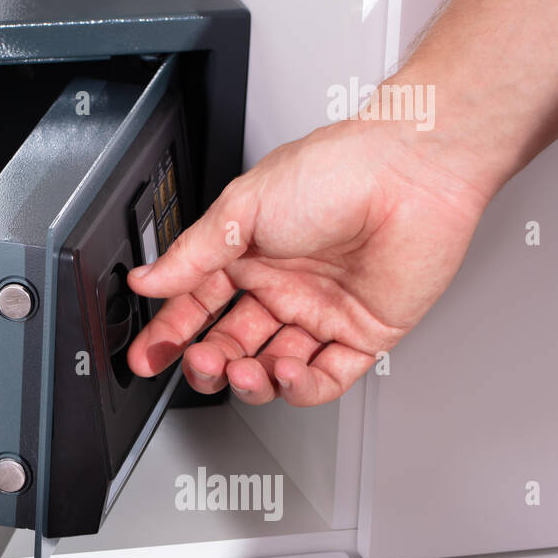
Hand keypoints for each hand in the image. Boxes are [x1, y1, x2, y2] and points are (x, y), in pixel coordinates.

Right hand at [126, 115, 490, 405]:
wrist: (410, 174)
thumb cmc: (335, 171)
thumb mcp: (241, 209)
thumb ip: (190, 254)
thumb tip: (147, 280)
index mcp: (248, 253)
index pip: (197, 305)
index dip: (170, 334)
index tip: (147, 356)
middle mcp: (282, 284)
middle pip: (231, 344)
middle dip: (209, 362)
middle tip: (200, 362)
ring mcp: (321, 310)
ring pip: (273, 367)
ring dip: (251, 379)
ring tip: (242, 369)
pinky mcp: (363, 332)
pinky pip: (327, 377)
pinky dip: (301, 386)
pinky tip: (286, 372)